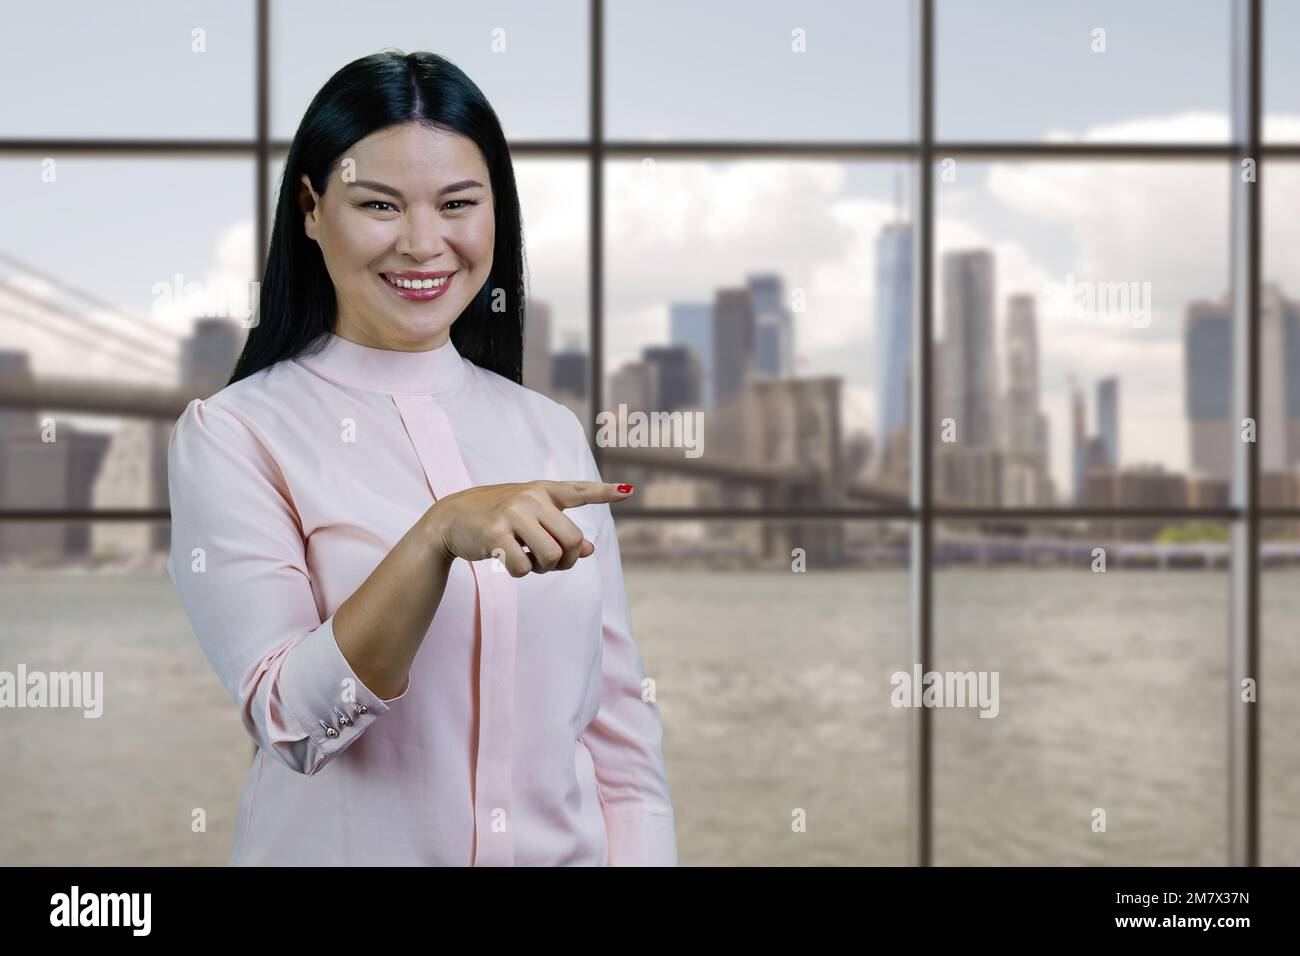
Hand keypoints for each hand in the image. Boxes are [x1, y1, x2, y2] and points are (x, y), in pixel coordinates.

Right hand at [425, 480, 632, 576]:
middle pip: (572, 541)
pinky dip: (519, 573)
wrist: (450, 517)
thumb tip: (590, 550)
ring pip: (551, 557)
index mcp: (543, 490)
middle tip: (547, 562)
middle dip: (565, 561)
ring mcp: (513, 514)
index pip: (579, 491)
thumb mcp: (530, 517)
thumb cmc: (496, 517)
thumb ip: (560, 530)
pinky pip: (523, 568)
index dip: (605, 493)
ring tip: (527, 560)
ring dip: (542, 569)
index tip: (628, 492)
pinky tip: (507, 561)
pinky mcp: (495, 534)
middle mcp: (531, 497)